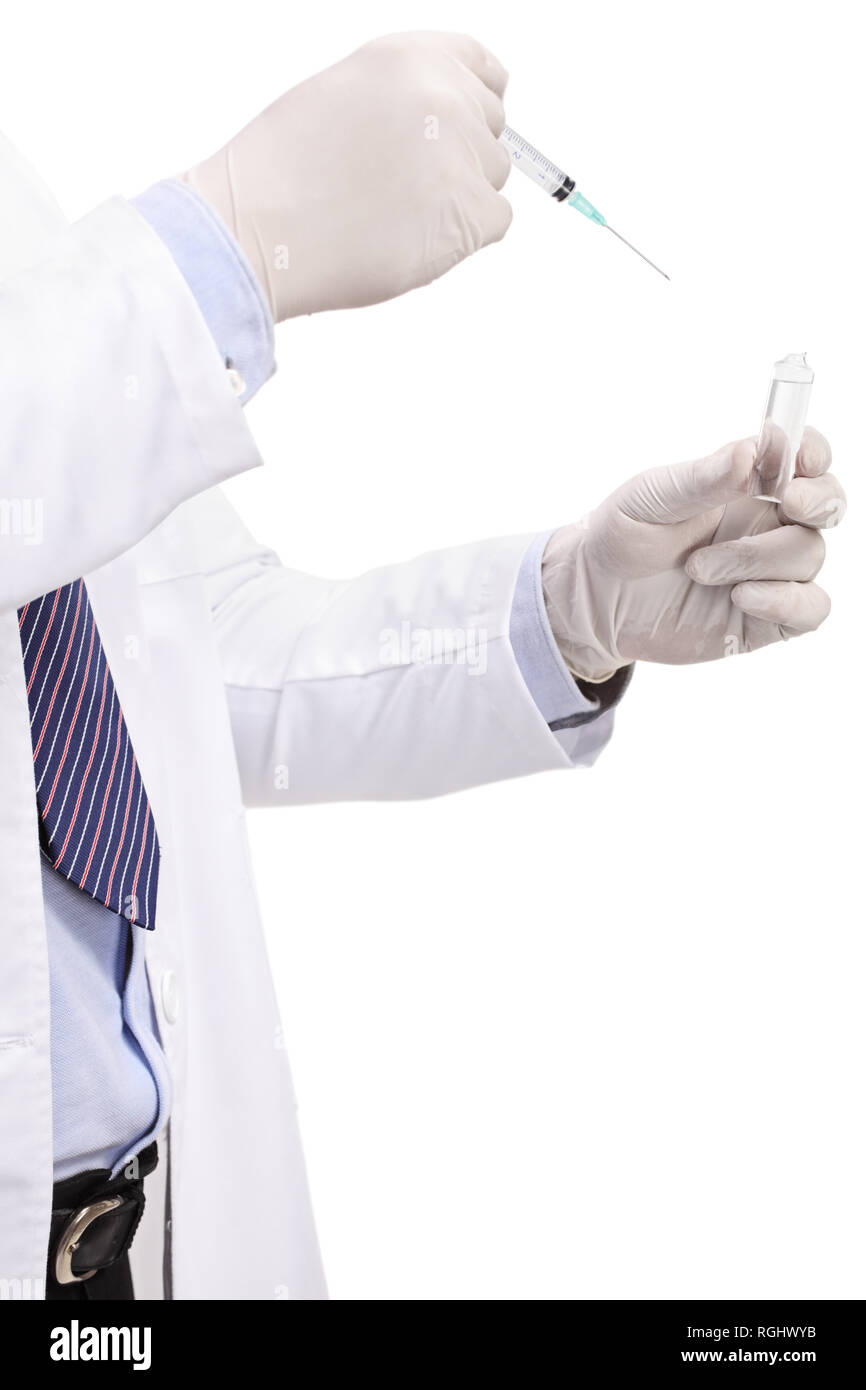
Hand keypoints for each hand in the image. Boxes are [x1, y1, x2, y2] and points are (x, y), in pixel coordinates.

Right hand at [181, 32, 511, 322]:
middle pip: (491, 130)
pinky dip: (463, 238)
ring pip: (492, 178)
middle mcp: (445, 96)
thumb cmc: (282, 173)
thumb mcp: (345, 94)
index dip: (475, 104)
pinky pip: (495, 223)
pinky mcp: (470, 214)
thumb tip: (453, 130)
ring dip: (458, 199)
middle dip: (458, 158)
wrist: (257, 227)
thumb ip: (406, 100)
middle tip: (401, 189)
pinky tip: (412, 238)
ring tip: (394, 214)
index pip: (483, 70)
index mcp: (411, 56)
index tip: (461, 130)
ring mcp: (462, 155)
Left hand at [542, 427, 845, 681]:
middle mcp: (767, 523)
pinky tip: (741, 598)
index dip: (813, 452)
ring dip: (756, 557)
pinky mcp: (767, 616)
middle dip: (818, 500)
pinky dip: (786, 601)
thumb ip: (702, 478)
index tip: (802, 458)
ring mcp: (770, 571)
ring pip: (809, 554)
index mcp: (746, 483)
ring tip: (697, 568)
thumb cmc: (623, 535)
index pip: (803, 458)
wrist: (595, 599)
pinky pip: (811, 608)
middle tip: (785, 501)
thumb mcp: (651, 498)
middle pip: (827, 504)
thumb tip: (750, 451)